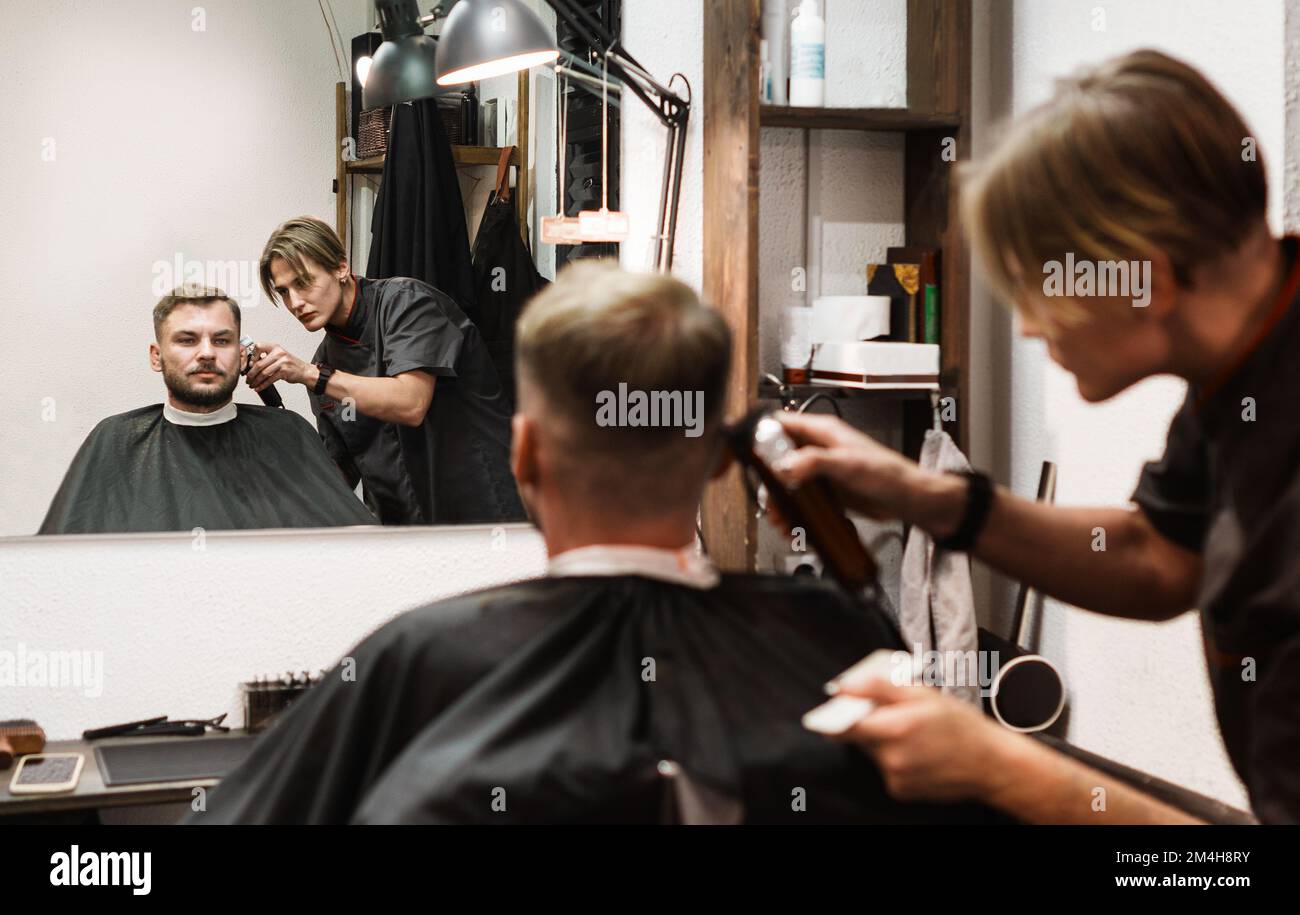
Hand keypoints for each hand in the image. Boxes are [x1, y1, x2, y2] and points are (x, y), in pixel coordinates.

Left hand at [245, 341, 312, 391]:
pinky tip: (259, 387)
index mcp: (275, 347)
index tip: (250, 365)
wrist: (304, 371)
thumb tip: (251, 365)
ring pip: (263, 373)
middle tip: (248, 379)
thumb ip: (266, 357)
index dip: (252, 356)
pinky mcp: (284, 372)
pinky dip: (262, 385)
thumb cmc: (290, 364)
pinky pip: (269, 379)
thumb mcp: (279, 356)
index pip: (258, 347)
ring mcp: (282, 362)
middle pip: (259, 364)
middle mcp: (279, 353)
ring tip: (252, 384)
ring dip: (256, 381)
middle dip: (251, 374)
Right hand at [768, 412, 965, 537]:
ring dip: (780, 501)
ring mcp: (821, 470)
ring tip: (782, 519)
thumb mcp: (848, 465)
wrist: (907, 500)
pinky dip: (793, 511)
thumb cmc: (889, 474)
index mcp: (822, 431)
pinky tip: (795, 525)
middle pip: (777, 457)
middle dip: (769, 481)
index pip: (780, 423)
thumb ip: (814, 462)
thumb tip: (784, 465)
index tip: (748, 455)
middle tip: (770, 500)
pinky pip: (800, 498)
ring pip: (786, 481)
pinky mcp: (826, 489)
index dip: (760, 435)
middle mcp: (818, 448)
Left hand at [826, 671, 1013, 802]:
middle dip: (868, 722)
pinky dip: (894, 757)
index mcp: (894, 729)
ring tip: (912, 733)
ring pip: (872, 752)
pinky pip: (885, 768)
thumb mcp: (921, 693)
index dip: (835, 714)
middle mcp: (890, 758)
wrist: (990, 764)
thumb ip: (876, 687)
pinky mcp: (900, 791)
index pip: (842, 725)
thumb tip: (841, 686)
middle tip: (893, 714)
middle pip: (858, 737)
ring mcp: (894, 777)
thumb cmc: (960, 725)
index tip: (834, 708)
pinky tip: (918, 752)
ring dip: (882, 740)